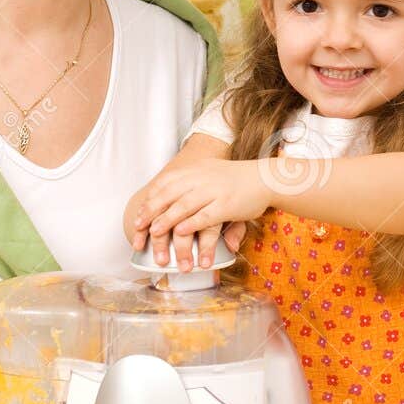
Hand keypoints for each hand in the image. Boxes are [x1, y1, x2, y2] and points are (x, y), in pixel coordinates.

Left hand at [128, 158, 274, 270]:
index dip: (148, 202)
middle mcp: (201, 178)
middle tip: (138, 229)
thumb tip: (174, 209)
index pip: (163, 185)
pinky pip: (205, 215)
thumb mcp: (210, 176)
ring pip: (184, 205)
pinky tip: (181, 232)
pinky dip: (191, 223)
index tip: (137, 218)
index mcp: (195, 171)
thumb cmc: (237, 180)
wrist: (266, 178)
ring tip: (155, 233)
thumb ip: (191, 189)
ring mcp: (214, 191)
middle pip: (168, 195)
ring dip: (166, 220)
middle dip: (150, 213)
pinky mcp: (227, 204)